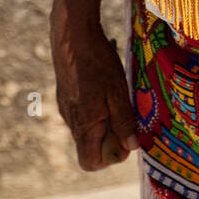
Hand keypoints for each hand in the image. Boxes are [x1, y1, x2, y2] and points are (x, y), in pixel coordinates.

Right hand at [51, 21, 139, 171]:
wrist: (73, 36)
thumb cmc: (97, 63)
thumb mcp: (118, 92)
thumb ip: (124, 121)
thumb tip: (132, 146)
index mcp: (84, 125)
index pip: (90, 163)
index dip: (111, 157)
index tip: (126, 137)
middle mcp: (71, 121)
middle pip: (91, 147)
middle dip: (111, 137)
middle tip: (126, 113)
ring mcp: (66, 108)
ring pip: (87, 129)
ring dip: (104, 122)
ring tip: (117, 97)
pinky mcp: (66, 96)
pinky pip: (82, 114)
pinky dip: (95, 109)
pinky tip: (105, 87)